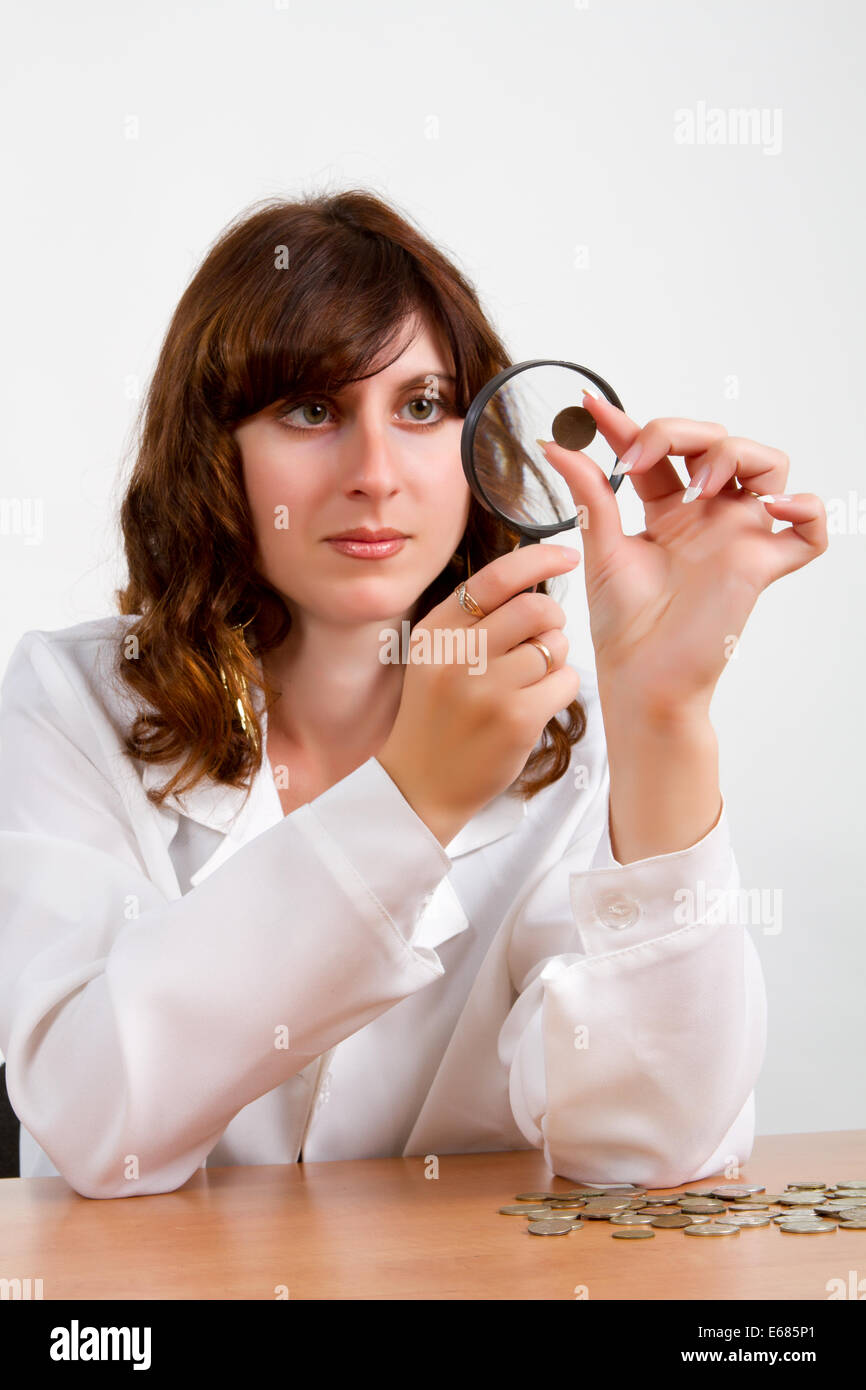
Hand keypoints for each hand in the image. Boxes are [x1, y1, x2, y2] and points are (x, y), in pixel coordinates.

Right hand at [378, 544, 581, 845]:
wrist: (419, 784)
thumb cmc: (437, 717)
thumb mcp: (434, 658)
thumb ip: (472, 621)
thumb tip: (531, 580)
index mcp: (436, 631)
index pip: (496, 577)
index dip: (539, 558)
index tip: (566, 555)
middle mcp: (457, 654)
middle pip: (535, 607)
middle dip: (552, 619)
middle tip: (546, 637)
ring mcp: (486, 688)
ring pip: (555, 645)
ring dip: (555, 658)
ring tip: (531, 681)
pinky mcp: (515, 719)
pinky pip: (566, 681)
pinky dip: (562, 688)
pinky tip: (538, 704)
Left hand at [538, 392, 828, 717]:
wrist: (641, 677)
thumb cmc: (623, 625)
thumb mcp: (601, 548)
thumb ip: (589, 493)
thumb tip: (555, 444)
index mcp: (668, 512)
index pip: (658, 452)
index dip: (628, 426)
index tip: (591, 410)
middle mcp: (708, 519)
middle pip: (717, 442)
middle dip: (681, 433)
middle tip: (639, 458)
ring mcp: (739, 538)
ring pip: (770, 467)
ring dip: (736, 456)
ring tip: (699, 486)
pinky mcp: (762, 567)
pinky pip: (810, 531)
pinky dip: (805, 509)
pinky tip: (771, 507)